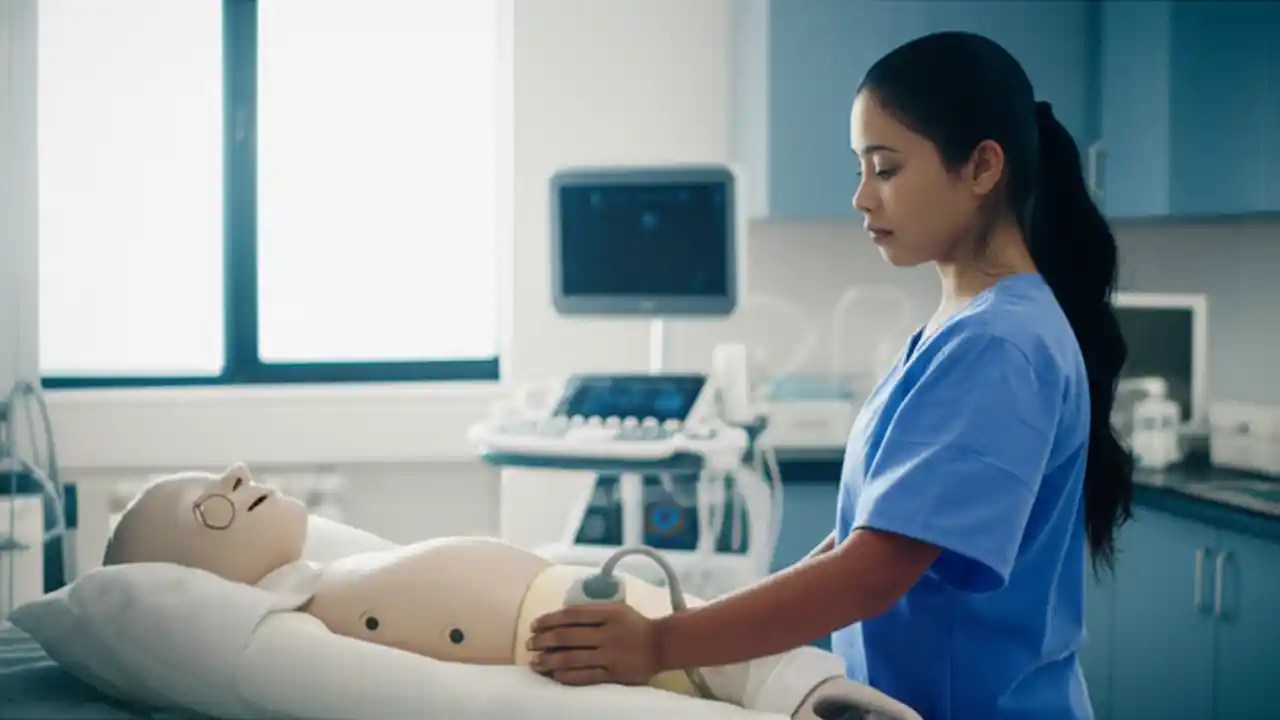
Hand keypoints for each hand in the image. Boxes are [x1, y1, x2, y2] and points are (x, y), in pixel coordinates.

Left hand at [526, 603, 661, 686]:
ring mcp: (611, 655)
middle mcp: (608, 633)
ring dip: (550, 661)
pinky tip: (555, 675)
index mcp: (608, 613)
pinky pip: (586, 676)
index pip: (571, 615)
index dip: (549, 619)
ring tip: (535, 663)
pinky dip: (567, 676)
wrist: (662, 645)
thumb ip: (592, 612)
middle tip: (529, 644)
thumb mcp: (617, 609)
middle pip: (568, 637)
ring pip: (573, 658)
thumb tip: (560, 618)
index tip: (535, 624)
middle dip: (544, 640)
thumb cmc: (635, 625)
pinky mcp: (614, 674)